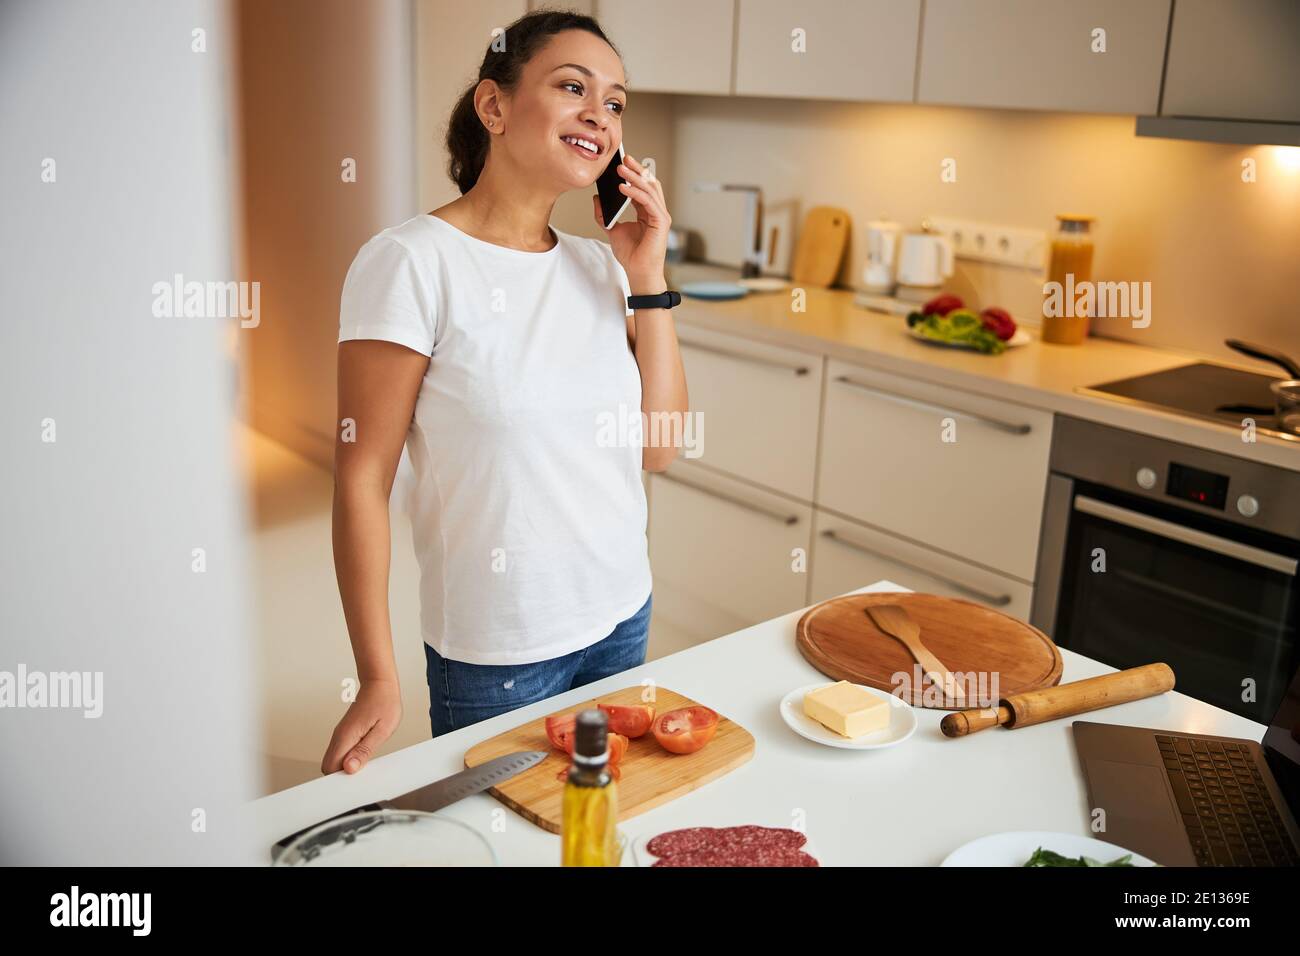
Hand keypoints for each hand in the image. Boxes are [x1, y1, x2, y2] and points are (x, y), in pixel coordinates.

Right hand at [320, 678, 401, 774]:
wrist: (380, 684)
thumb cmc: (384, 703)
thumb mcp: (381, 730)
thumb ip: (364, 751)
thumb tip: (349, 768)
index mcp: (346, 737)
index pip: (330, 768)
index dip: (338, 780)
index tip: (351, 785)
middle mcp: (339, 736)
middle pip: (329, 766)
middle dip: (340, 777)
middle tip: (360, 779)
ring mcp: (340, 735)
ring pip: (334, 760)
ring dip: (345, 768)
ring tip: (364, 768)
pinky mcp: (345, 733)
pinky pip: (341, 752)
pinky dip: (348, 759)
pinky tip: (362, 758)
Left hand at [592, 152, 670, 290]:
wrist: (638, 272)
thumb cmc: (630, 254)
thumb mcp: (612, 229)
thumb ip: (604, 214)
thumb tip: (596, 197)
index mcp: (647, 211)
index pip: (643, 187)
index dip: (633, 173)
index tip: (621, 162)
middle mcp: (656, 211)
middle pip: (649, 183)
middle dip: (637, 169)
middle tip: (623, 158)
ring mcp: (661, 216)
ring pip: (650, 189)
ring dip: (635, 177)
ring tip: (621, 169)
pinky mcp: (661, 222)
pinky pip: (648, 202)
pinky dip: (635, 192)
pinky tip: (623, 187)